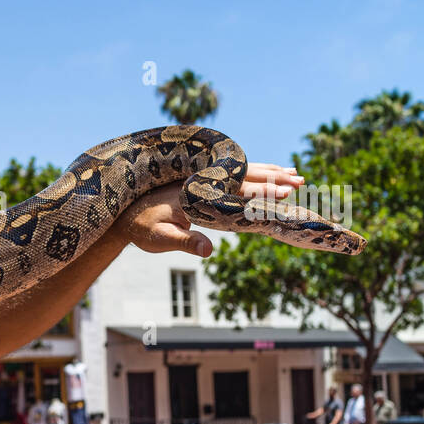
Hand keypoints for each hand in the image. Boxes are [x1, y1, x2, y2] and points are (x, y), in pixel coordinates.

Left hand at [115, 162, 306, 257]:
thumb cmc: (139, 229)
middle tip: (301, 181)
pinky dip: (254, 175)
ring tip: (295, 175)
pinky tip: (269, 176)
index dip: (260, 191)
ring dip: (268, 173)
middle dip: (273, 178)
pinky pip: (234, 178)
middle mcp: (202, 180)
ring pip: (242, 173)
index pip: (235, 189)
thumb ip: (184, 242)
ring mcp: (203, 181)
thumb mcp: (160, 239)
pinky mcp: (202, 184)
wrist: (122, 216)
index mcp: (196, 190)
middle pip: (244, 175)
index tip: (284, 192)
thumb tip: (209, 250)